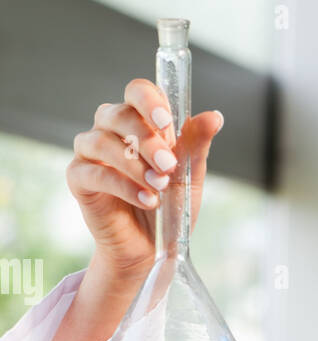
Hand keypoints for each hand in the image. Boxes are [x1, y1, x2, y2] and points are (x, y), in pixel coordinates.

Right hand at [67, 78, 222, 276]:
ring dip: (136, 165)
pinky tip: (147, 199)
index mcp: (138, 120)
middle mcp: (109, 128)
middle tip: (168, 165)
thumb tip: (215, 117)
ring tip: (160, 187)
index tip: (167, 123)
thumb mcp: (188, 176)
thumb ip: (196, 145)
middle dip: (146, 139)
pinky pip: (96, 173)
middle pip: (119, 114)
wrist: (149, 248)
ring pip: (103, 142)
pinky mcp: (78, 178)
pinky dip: (124, 186)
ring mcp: (90, 151)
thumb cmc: (168, 206)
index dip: (150, 102)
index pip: (138, 92)